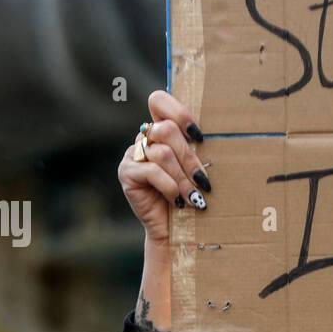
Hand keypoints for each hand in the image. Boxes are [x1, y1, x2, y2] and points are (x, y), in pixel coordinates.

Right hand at [117, 89, 210, 246]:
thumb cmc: (191, 196)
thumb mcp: (195, 168)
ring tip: (195, 198)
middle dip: (189, 157)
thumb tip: (206, 137)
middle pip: (166, 130)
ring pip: (162, 152)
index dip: (179, 112)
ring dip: (183, 177)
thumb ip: (195, 148)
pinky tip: (177, 201)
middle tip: (204, 181)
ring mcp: (132, 154)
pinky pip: (152, 171)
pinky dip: (170, 186)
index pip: (159, 101)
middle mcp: (144, 138)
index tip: (198, 136)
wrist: (175, 231)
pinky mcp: (126, 172)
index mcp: (161, 130)